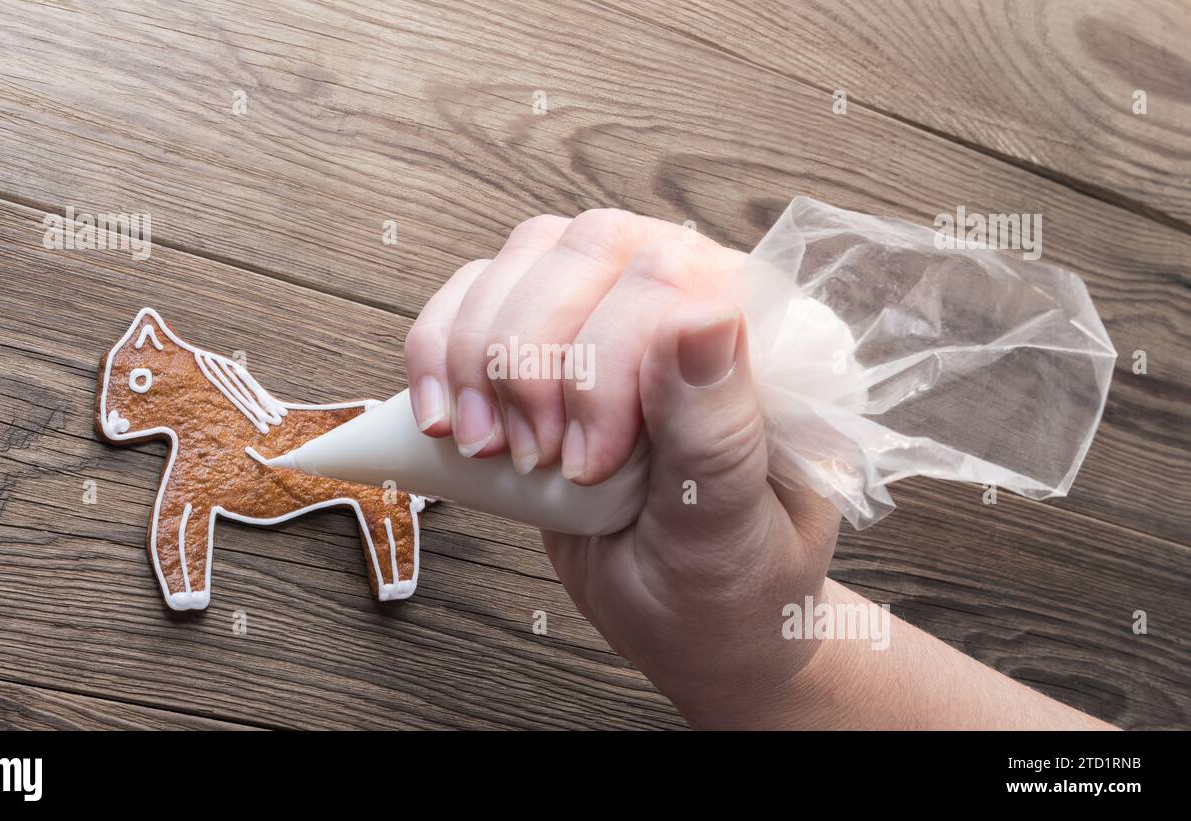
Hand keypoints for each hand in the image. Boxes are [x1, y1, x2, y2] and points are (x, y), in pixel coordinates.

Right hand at [404, 209, 841, 726]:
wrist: (692, 627)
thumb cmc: (729, 587)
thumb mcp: (728, 529)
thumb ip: (717, 429)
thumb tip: (706, 314)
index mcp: (763, 336)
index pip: (669, 277)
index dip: (604, 365)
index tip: (587, 465)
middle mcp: (688, 304)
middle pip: (588, 249)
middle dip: (532, 356)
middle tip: (531, 458)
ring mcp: (613, 314)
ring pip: (525, 260)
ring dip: (479, 355)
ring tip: (487, 447)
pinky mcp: (548, 343)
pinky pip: (473, 295)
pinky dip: (436, 350)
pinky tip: (441, 420)